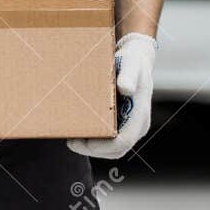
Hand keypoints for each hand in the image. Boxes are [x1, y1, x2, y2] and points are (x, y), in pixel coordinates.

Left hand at [69, 32, 156, 158]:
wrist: (137, 58)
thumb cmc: (133, 60)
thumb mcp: (131, 64)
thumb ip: (129, 75)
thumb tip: (125, 89)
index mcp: (140, 115)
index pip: (123, 142)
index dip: (101, 146)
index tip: (80, 141)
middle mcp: (138, 125)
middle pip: (115, 150)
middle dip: (92, 149)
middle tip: (69, 141)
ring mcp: (131, 126)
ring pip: (112, 149)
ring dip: (92, 148)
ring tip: (72, 138)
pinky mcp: (123, 123)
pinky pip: (110, 140)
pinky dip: (95, 141)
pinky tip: (80, 132)